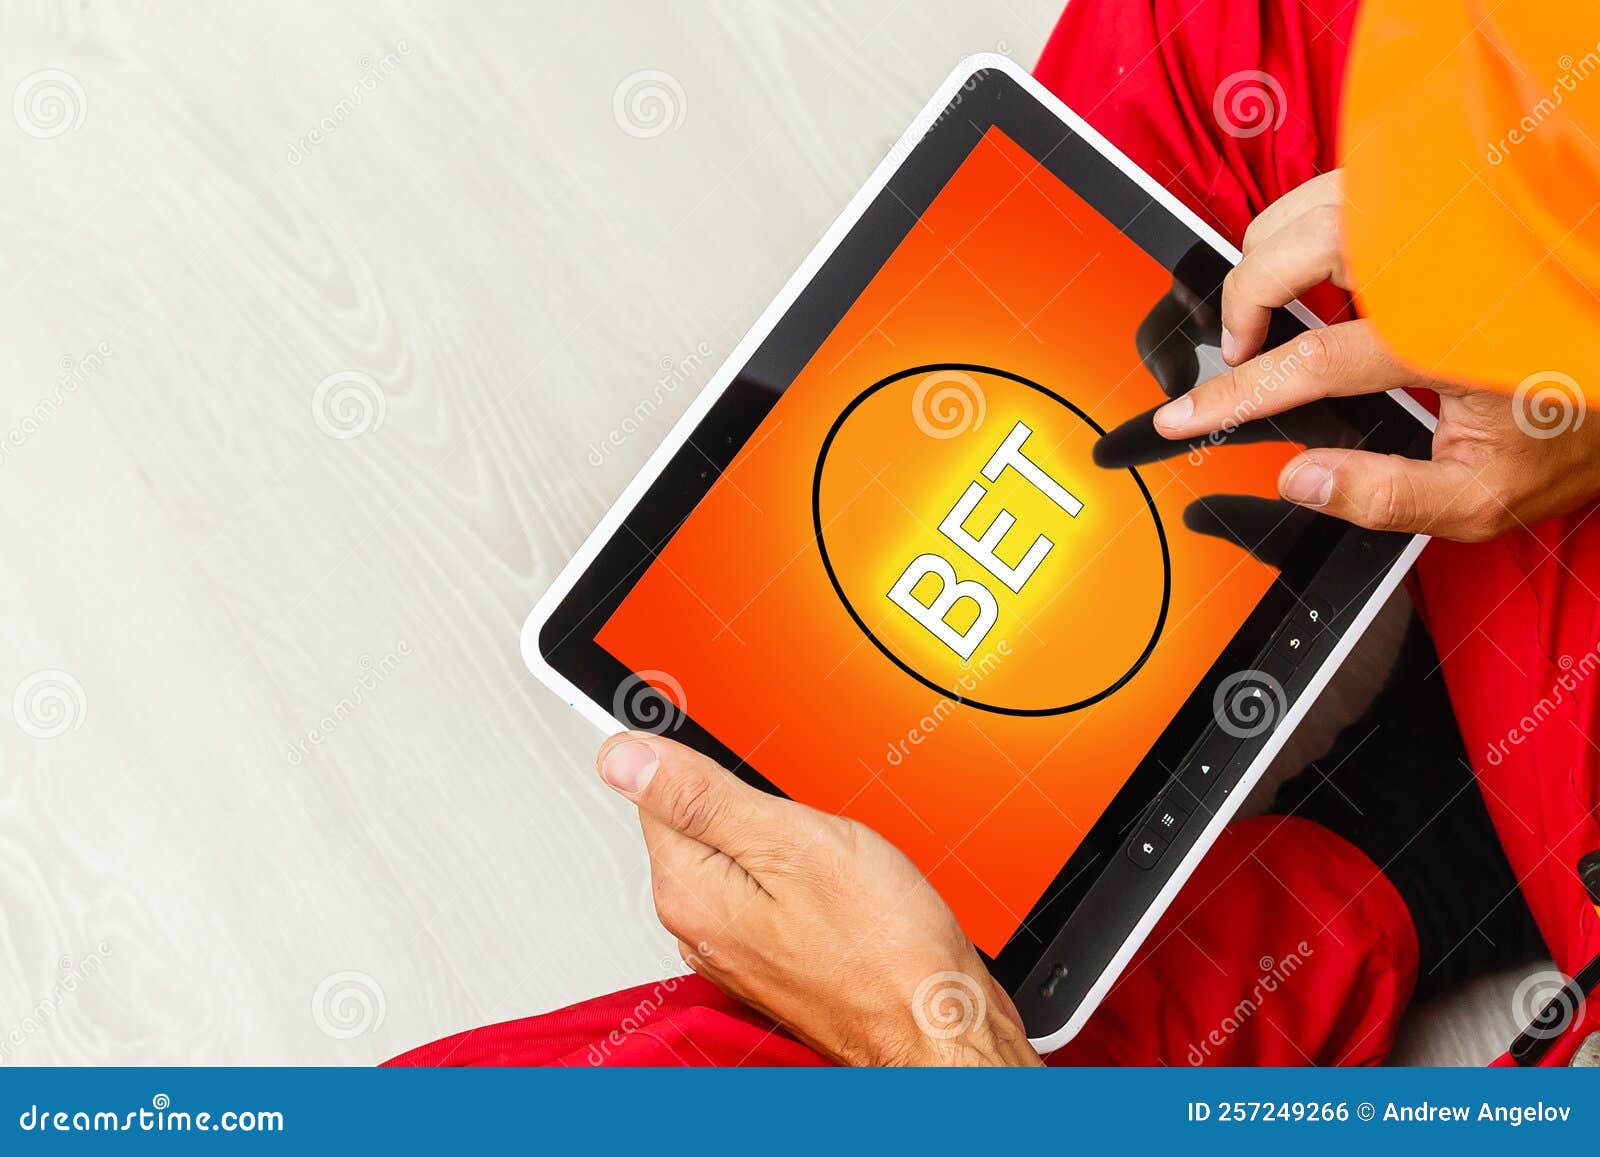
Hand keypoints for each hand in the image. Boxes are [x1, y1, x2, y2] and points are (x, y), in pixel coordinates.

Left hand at [596, 732, 1041, 1066]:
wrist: (938, 1023)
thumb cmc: (883, 947)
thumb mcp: (792, 842)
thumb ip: (700, 796)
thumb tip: (621, 758)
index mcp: (689, 891)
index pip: (656, 793)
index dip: (707, 763)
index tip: (756, 770)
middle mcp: (698, 928)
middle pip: (698, 825)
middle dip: (751, 807)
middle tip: (812, 825)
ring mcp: (734, 950)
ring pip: (740, 858)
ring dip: (782, 843)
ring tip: (835, 860)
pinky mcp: (771, 959)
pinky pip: (768, 892)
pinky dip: (800, 877)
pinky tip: (841, 887)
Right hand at [1148, 171, 1599, 542]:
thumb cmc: (1569, 432)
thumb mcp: (1482, 499)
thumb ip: (1386, 497)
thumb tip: (1300, 479)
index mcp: (1445, 342)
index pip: (1308, 363)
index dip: (1233, 393)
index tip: (1184, 414)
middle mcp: (1443, 268)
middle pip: (1299, 249)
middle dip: (1243, 297)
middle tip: (1234, 352)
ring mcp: (1448, 229)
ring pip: (1321, 202)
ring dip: (1272, 250)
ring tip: (1264, 309)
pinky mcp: (1454, 213)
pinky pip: (1359, 189)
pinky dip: (1313, 221)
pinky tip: (1313, 269)